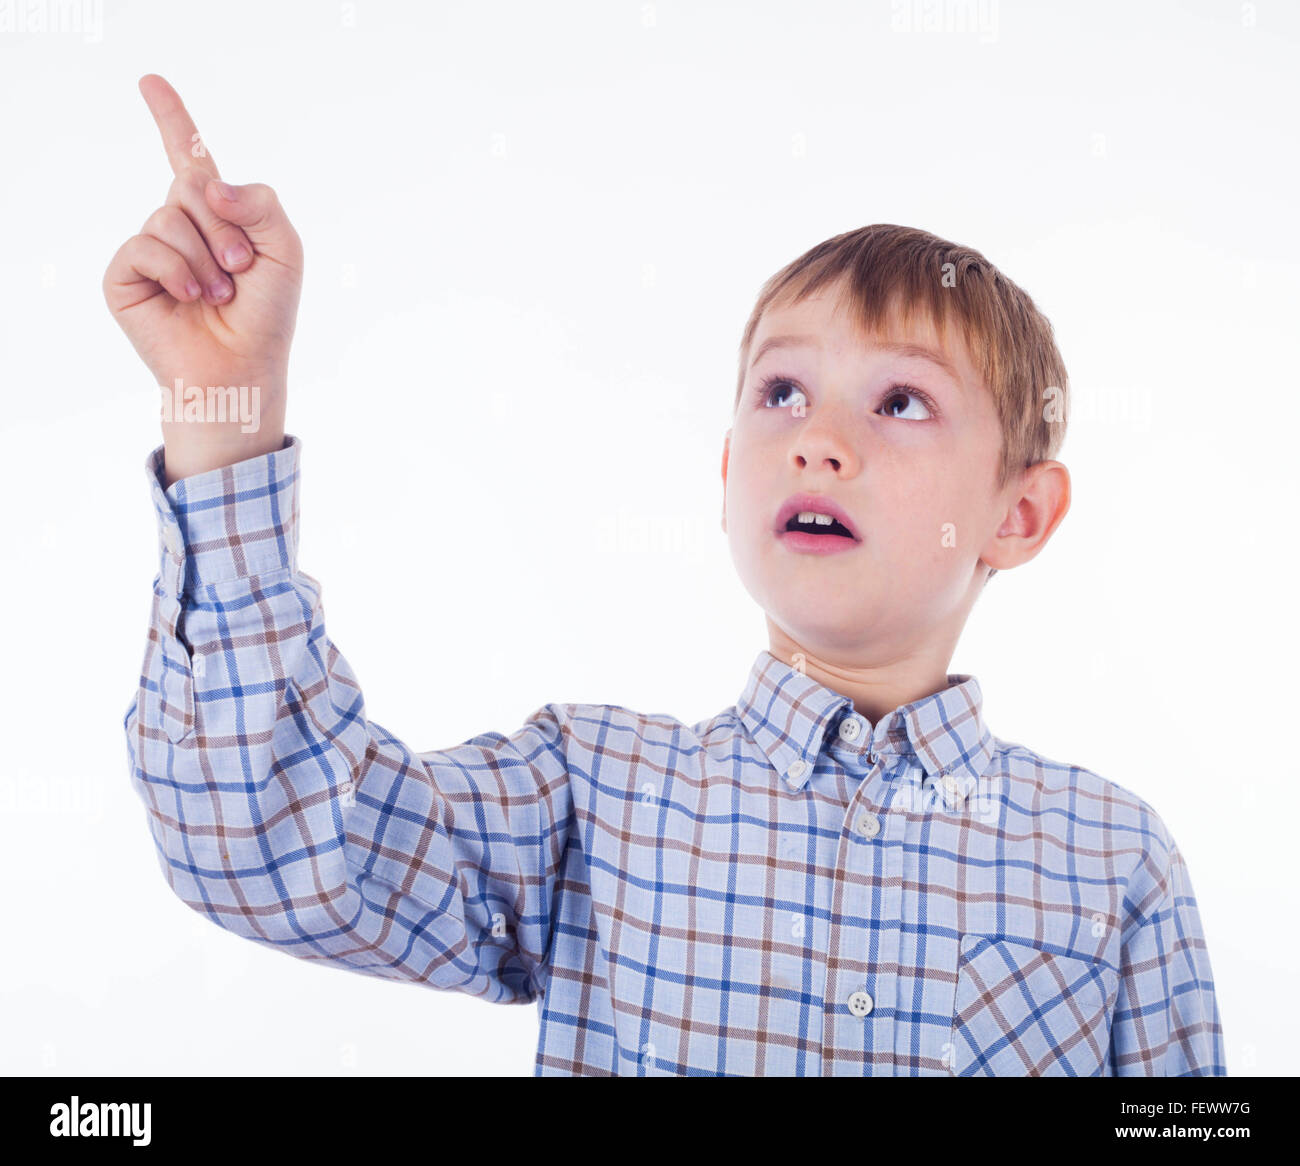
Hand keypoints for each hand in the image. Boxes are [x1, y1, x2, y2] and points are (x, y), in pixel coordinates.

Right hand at [103, 74, 303, 483]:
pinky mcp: (125, 275)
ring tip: (221, 293)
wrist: (243, 366)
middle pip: (191, 186)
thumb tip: (205, 184)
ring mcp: (150, 249)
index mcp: (216, 214)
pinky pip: (145, 246)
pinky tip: (192, 298)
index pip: (189, 158)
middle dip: (226, 228)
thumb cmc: (266, 312)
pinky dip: (177, 271)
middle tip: (243, 269)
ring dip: (207, 257)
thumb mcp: (285, 249)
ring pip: (169, 217)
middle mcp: (179, 225)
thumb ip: (260, 202)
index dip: (172, 119)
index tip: (150, 81)